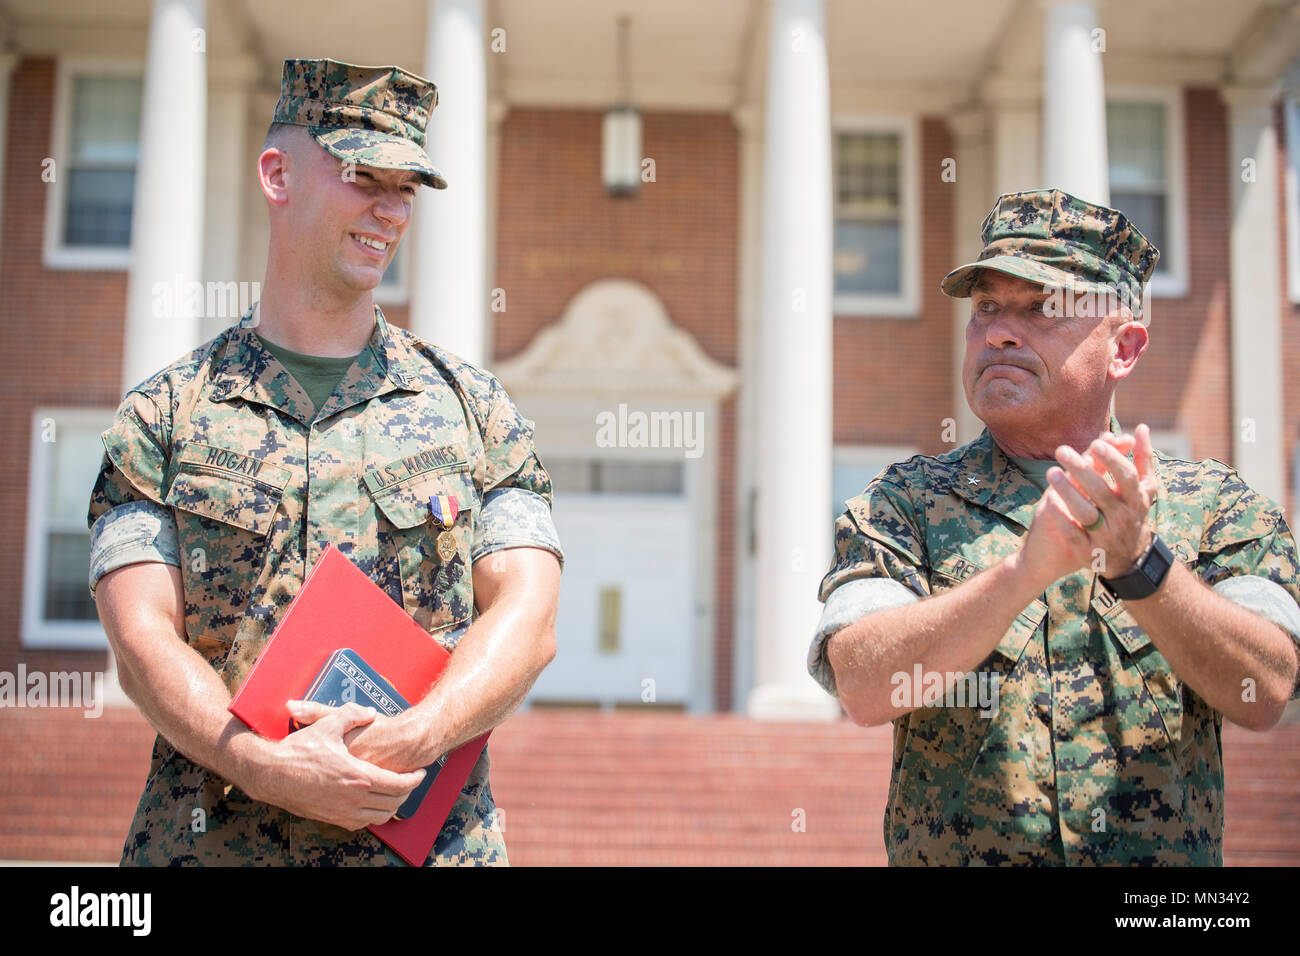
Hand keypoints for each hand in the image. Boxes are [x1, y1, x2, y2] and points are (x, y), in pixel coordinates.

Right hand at [253, 701, 424, 830]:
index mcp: (358, 776)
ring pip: (380, 817)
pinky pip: (362, 823)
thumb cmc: (298, 750)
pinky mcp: (331, 819)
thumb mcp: (328, 725)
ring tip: (396, 791)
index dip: (415, 779)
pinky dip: (373, 815)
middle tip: (411, 781)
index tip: (421, 772)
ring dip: (393, 805)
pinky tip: (372, 802)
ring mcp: (342, 812)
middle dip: (408, 792)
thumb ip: (352, 714)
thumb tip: (371, 713)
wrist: (270, 774)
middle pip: (394, 802)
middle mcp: (353, 799)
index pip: (399, 784)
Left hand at [1046, 423, 1160, 578]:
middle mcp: (1122, 517)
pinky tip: (1047, 500)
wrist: (1129, 559)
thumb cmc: (1133, 512)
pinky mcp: (1087, 551)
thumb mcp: (1143, 489)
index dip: (1113, 459)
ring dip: (1067, 492)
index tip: (1096, 442)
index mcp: (1135, 499)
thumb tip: (1140, 427)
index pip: (1126, 476)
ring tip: (1051, 472)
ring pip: (1085, 513)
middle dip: (1081, 469)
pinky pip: (1072, 534)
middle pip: (1101, 491)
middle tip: (1061, 450)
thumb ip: (1142, 458)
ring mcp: (1105, 535)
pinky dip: (1061, 518)